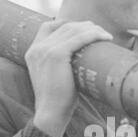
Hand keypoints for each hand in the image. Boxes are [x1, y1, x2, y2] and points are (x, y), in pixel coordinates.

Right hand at [25, 18, 112, 136]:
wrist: (50, 113)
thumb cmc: (57, 100)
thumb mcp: (53, 77)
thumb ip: (59, 65)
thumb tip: (80, 62)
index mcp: (33, 52)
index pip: (48, 26)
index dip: (66, 23)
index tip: (83, 29)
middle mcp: (37, 48)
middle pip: (64, 26)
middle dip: (84, 26)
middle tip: (99, 32)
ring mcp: (45, 50)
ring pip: (73, 30)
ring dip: (92, 29)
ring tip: (105, 35)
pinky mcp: (56, 54)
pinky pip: (79, 38)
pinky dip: (94, 35)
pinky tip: (104, 37)